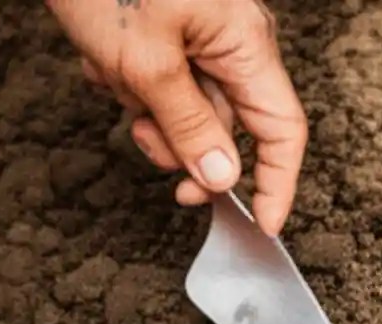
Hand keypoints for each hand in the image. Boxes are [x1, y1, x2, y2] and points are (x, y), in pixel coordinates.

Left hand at [47, 0, 307, 236]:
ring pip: (176, 111)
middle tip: (139, 133)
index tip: (261, 225)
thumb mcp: (146, 66)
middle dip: (173, 139)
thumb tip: (222, 178)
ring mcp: (195, 41)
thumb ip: (186, 125)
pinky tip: (98, 57)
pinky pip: (148, 86)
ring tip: (110, 69)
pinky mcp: (161, 40)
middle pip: (221, 128)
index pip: (283, 130)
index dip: (276, 182)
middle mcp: (229, 44)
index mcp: (244, 46)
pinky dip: (119, 83)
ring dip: (136, 105)